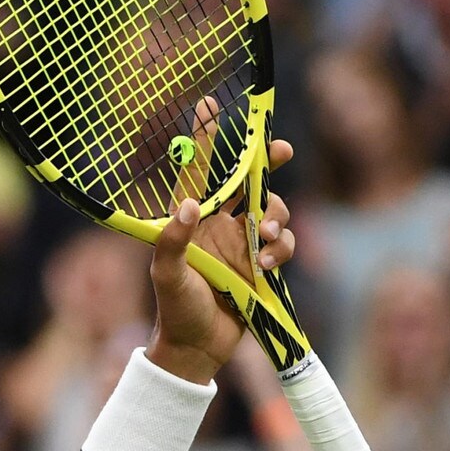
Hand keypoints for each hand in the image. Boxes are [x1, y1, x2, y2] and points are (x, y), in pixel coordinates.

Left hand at [146, 130, 296, 383]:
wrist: (197, 348)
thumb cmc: (175, 309)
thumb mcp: (166, 276)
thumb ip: (172, 242)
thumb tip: (188, 205)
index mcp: (192, 219)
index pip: (199, 169)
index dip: (206, 137)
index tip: (210, 103)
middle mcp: (218, 224)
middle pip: (250, 180)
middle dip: (267, 162)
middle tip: (280, 151)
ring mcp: (242, 242)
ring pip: (273, 210)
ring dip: (276, 218)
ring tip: (264, 240)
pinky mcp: (262, 263)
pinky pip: (284, 243)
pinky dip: (282, 248)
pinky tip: (266, 264)